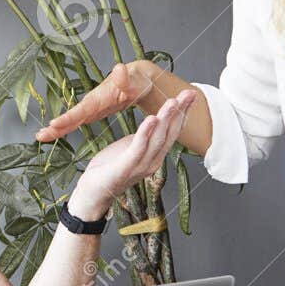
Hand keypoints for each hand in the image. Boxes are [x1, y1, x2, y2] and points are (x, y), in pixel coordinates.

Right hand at [36, 61, 162, 142]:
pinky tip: (52, 134)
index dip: (68, 117)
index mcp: (98, 98)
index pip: (82, 109)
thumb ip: (124, 78)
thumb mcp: (132, 80)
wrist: (135, 81)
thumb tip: (119, 68)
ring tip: (41, 136)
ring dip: (56, 129)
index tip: (54, 123)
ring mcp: (90, 109)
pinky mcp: (91, 114)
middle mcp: (91, 103)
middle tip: (41, 135)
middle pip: (72, 116)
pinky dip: (63, 129)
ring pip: (71, 120)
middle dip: (57, 126)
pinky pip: (75, 122)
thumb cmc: (135, 81)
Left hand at [68, 91, 197, 219]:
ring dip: (166, 119)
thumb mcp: (131, 147)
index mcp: (155, 155)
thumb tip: (153, 120)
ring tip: (172, 102)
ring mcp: (141, 165)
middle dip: (180, 112)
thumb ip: (144, 137)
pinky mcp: (126, 167)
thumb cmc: (111, 167)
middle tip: (189, 94)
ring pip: (157, 139)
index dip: (182, 113)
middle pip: (170, 133)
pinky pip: (138, 147)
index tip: (191, 95)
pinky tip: (151, 118)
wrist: (94, 191)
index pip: (173, 132)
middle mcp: (153, 161)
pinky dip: (145, 133)